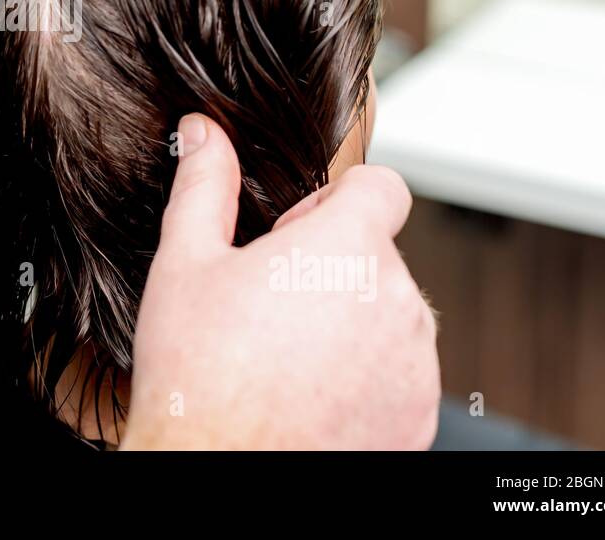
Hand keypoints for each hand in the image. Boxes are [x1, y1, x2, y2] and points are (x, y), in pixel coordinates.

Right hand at [122, 115, 440, 449]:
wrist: (220, 471)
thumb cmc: (200, 376)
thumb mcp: (187, 264)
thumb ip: (203, 186)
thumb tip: (202, 133)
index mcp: (346, 247)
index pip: (383, 185)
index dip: (337, 199)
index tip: (299, 233)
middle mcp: (397, 299)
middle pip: (378, 254)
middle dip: (332, 267)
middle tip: (269, 303)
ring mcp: (414, 362)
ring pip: (389, 314)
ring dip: (350, 322)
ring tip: (283, 355)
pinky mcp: (418, 415)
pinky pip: (398, 372)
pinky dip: (364, 376)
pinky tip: (307, 392)